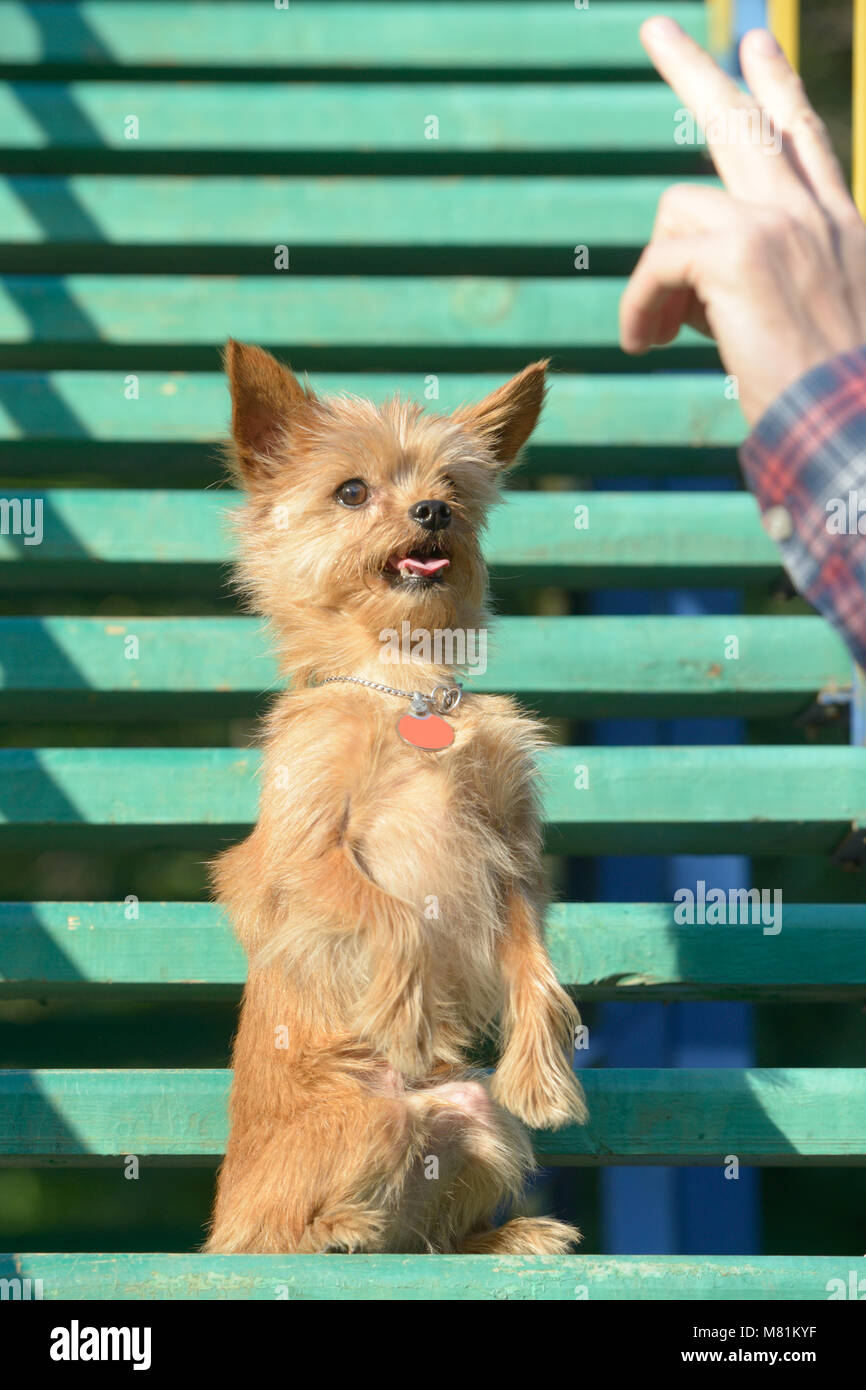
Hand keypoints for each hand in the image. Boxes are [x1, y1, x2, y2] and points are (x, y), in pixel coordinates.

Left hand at [619, 18, 865, 425]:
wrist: (847, 425)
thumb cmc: (828, 398)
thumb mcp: (811, 327)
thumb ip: (764, 287)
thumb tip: (696, 286)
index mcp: (838, 227)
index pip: (803, 140)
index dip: (777, 89)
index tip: (754, 45)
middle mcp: (813, 214)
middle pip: (745, 122)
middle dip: (694, 71)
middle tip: (654, 29)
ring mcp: (781, 226)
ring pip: (677, 210)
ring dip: (653, 279)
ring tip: (656, 333)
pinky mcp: (740, 252)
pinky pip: (656, 262)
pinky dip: (638, 305)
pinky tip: (643, 343)